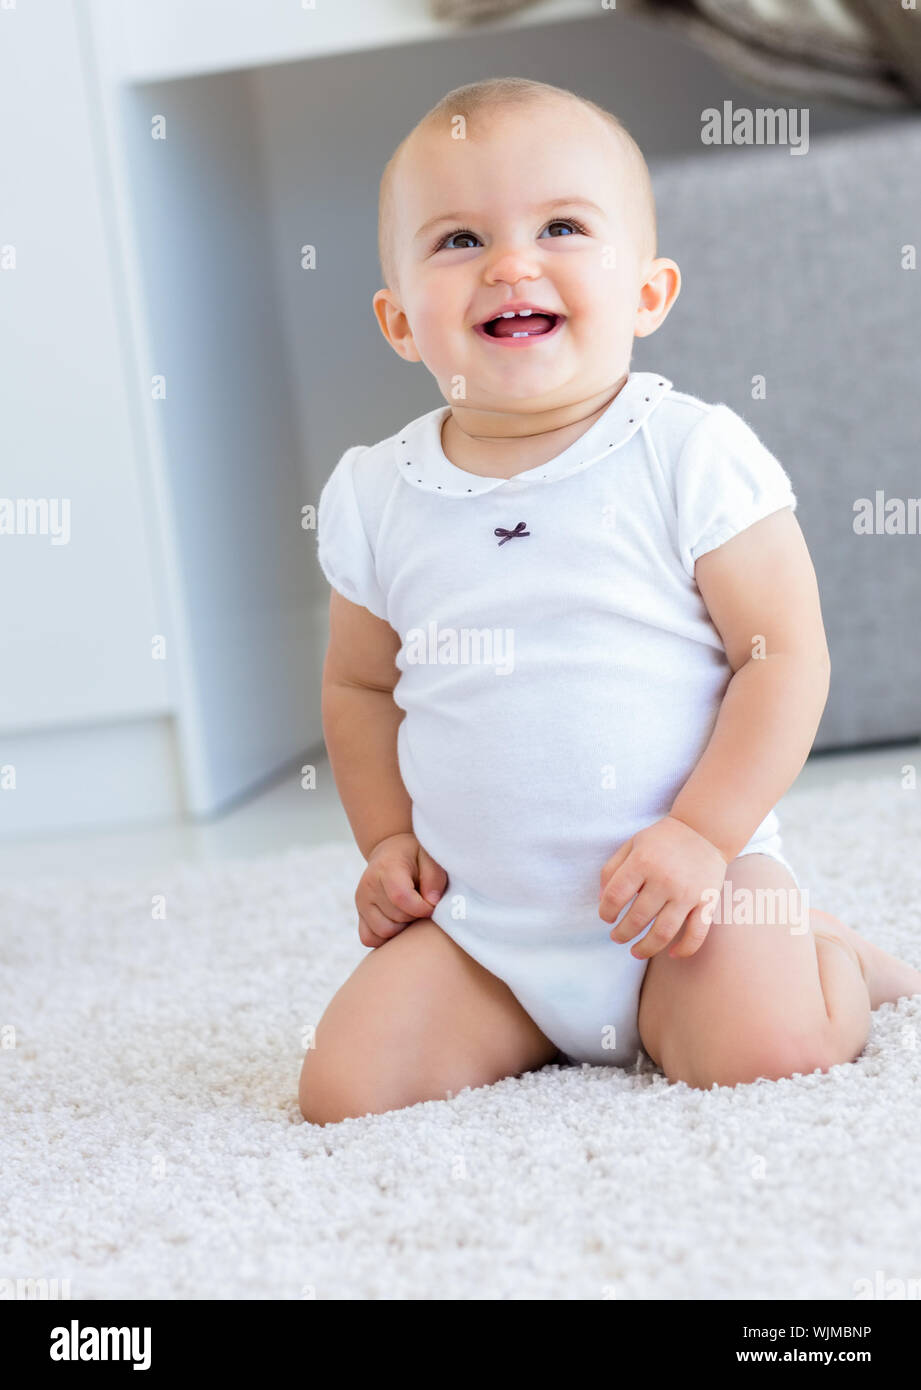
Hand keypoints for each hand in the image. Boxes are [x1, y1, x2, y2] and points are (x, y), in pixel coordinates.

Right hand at [355, 832, 447, 948]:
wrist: (391, 853)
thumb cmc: (415, 857)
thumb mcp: (429, 858)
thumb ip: (434, 879)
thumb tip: (431, 903)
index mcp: (386, 868)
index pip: (401, 898)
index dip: (422, 907)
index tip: (432, 904)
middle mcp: (368, 886)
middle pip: (396, 919)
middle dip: (415, 917)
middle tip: (422, 904)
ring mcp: (361, 902)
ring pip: (384, 932)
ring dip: (402, 928)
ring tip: (410, 912)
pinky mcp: (359, 915)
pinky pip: (370, 939)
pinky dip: (386, 937)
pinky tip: (398, 923)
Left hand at [598, 815, 727, 959]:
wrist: (704, 830)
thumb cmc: (662, 840)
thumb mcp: (632, 844)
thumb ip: (611, 869)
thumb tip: (602, 901)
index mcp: (642, 862)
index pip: (614, 897)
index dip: (605, 912)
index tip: (607, 917)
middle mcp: (665, 879)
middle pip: (636, 919)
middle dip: (621, 934)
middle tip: (617, 937)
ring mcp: (688, 893)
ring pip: (663, 933)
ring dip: (645, 948)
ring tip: (635, 952)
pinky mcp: (707, 902)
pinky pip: (696, 934)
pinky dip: (684, 949)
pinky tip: (671, 954)